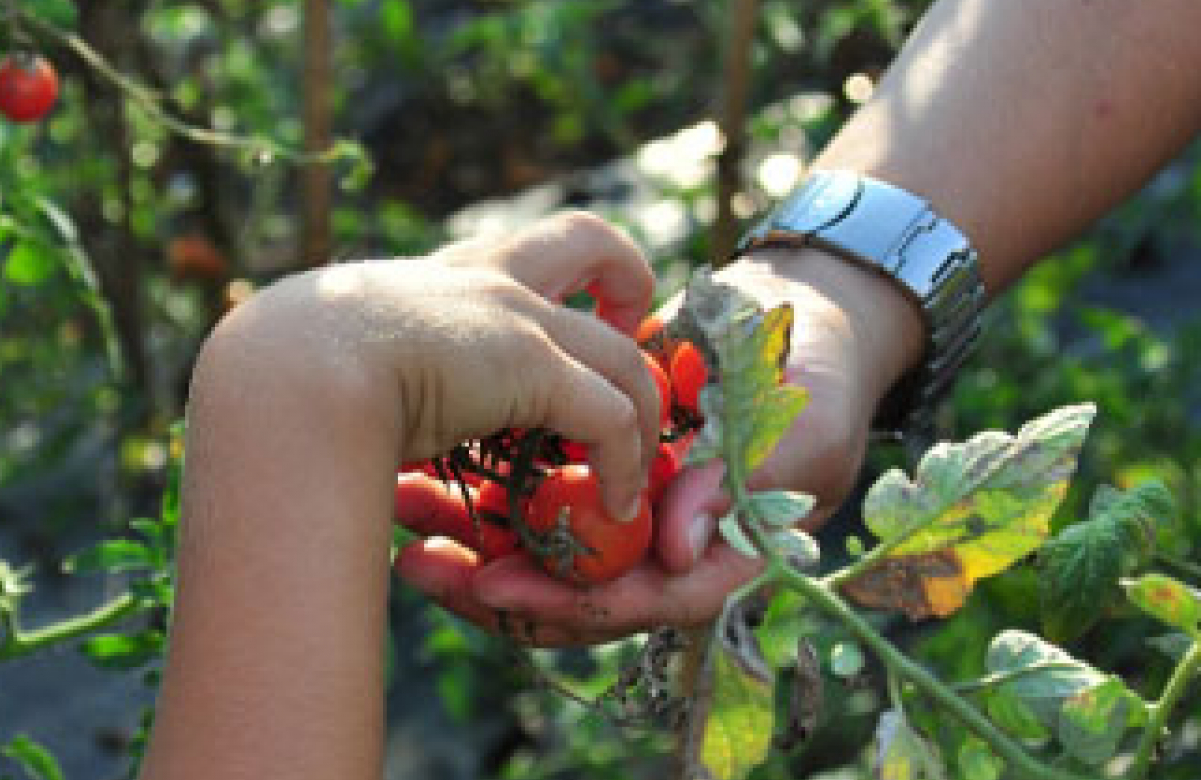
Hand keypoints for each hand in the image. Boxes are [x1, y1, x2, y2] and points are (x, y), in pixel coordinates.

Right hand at [207, 211, 661, 517]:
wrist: (286, 373)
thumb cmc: (286, 376)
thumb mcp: (333, 367)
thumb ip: (364, 385)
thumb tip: (350, 432)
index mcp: (436, 280)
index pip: (515, 252)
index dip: (555, 279)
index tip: (568, 320)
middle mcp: (485, 282)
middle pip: (587, 238)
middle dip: (628, 280)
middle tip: (632, 336)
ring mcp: (515, 319)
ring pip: (622, 352)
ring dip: (643, 417)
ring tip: (635, 473)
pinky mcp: (533, 366)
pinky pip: (611, 415)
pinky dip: (623, 462)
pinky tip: (614, 501)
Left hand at [395, 248, 925, 645]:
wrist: (796, 318)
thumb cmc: (816, 374)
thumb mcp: (801, 423)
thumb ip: (745, 482)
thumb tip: (675, 546)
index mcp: (719, 553)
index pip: (640, 602)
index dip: (568, 605)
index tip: (501, 589)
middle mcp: (662, 543)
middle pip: (572, 593)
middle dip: (494, 585)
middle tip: (422, 564)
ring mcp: (625, 508)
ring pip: (539, 551)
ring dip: (467, 541)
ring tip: (400, 517)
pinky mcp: (592, 466)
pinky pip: (529, 496)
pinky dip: (476, 490)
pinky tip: (417, 473)